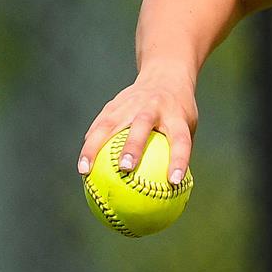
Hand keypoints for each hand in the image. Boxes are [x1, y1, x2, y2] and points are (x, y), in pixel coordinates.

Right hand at [78, 68, 198, 185]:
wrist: (165, 75)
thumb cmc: (178, 112)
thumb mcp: (188, 128)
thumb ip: (181, 156)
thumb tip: (177, 196)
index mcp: (177, 116)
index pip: (181, 140)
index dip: (178, 161)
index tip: (174, 182)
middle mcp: (154, 107)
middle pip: (141, 125)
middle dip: (132, 146)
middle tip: (125, 168)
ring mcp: (131, 103)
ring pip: (110, 124)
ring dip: (96, 146)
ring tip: (84, 171)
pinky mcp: (114, 104)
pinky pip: (98, 125)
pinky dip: (90, 143)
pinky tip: (83, 163)